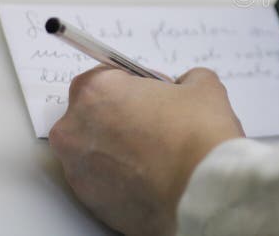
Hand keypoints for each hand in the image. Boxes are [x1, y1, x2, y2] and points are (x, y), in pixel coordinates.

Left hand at [49, 67, 244, 235]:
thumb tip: (185, 85)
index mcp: (96, 91)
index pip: (107, 76)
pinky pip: (102, 179)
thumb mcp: (203, 87)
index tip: (155, 94)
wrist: (201, 191)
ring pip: (96, 148)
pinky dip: (122, 176)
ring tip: (158, 153)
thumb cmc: (197, 135)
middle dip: (122, 115)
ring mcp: (77, 168)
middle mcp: (75, 129)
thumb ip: (187, 79)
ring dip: (120, 147)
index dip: (137, 83)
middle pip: (95, 112)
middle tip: (158, 123)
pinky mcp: (88, 200)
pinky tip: (152, 175)